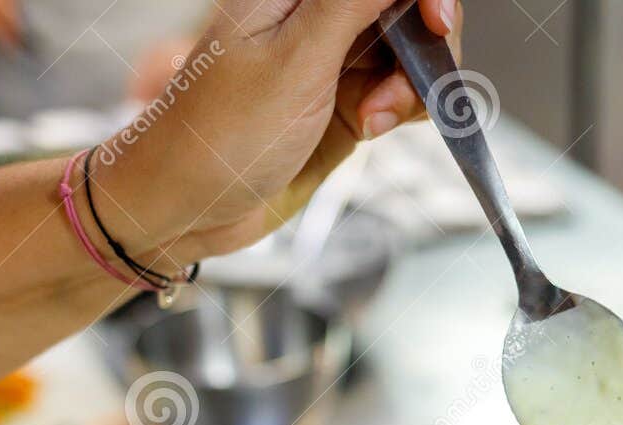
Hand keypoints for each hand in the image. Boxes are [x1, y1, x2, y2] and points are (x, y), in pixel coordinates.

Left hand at [97, 0, 459, 267]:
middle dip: (420, 47)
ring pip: (409, 51)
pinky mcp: (343, 102)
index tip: (436, 27)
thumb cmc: (219, 135)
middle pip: (404, 8)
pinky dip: (401, 109)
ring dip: (410, 87)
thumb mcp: (295, 59)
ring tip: (373, 119)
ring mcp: (333, 59)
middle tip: (401, 88)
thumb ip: (353, 3)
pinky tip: (373, 128)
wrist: (186, 206)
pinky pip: (397, 91)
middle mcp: (316, 15)